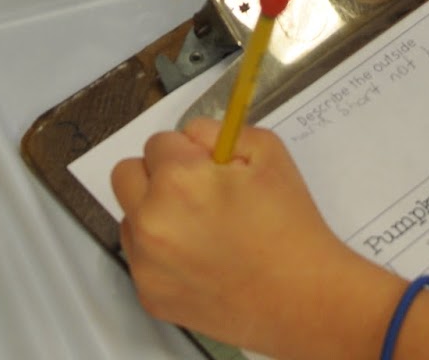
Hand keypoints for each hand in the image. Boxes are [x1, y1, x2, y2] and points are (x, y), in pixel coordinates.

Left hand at [112, 120, 392, 356]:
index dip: (186, 150)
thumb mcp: (266, 151)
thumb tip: (190, 137)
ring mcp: (146, 264)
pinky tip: (200, 258)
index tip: (208, 166)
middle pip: (126, 174)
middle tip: (193, 188)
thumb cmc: (288, 224)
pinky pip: (140, 257)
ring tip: (201, 227)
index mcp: (178, 179)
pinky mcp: (150, 296)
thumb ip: (218, 132)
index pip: (158, 142)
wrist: (302, 297)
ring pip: (130, 216)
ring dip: (155, 213)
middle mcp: (152, 221)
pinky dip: (161, 252)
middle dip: (156, 173)